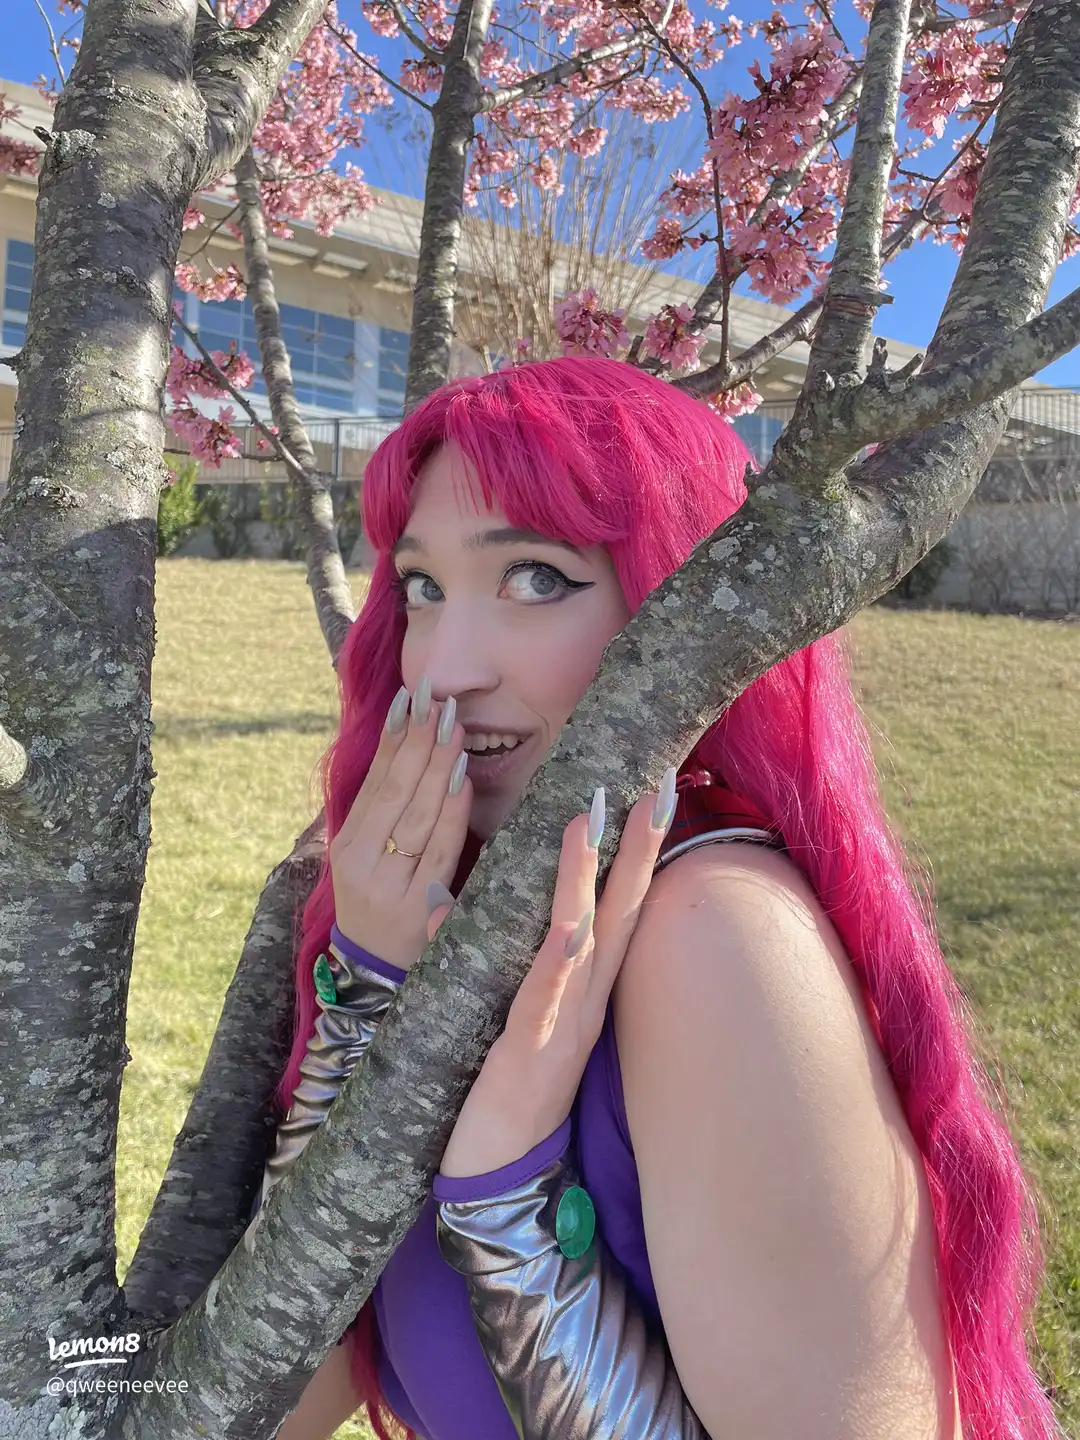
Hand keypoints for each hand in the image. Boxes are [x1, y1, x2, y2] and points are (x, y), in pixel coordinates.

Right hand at [329, 677, 472, 969]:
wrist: (376, 978)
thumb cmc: (380, 907)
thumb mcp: (367, 862)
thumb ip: (383, 814)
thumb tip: (406, 748)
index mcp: (346, 848)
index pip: (373, 783)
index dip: (392, 739)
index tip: (409, 700)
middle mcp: (360, 863)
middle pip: (394, 792)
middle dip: (418, 743)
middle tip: (437, 702)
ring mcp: (389, 885)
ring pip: (416, 815)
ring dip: (436, 766)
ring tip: (451, 727)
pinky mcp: (417, 906)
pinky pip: (439, 849)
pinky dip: (451, 811)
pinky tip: (461, 779)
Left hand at [435, 775, 674, 1178]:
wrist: (495, 1173)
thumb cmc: (502, 1086)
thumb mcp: (509, 1010)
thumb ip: (497, 956)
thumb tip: (462, 898)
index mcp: (583, 986)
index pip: (619, 908)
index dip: (639, 852)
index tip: (657, 794)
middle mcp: (586, 997)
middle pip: (621, 911)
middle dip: (640, 847)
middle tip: (660, 786)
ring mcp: (563, 1023)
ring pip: (585, 938)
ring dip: (593, 877)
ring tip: (596, 818)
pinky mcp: (529, 1049)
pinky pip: (547, 997)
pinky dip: (561, 960)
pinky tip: (571, 927)